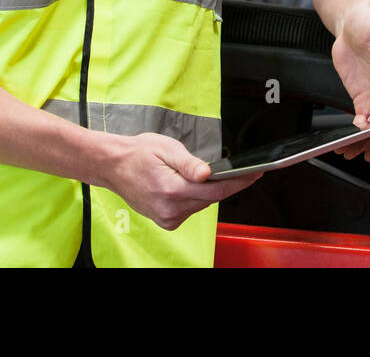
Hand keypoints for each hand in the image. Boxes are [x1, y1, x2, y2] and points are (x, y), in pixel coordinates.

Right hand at [102, 132, 261, 230]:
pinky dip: (196, 197)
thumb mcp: (166, 148)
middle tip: (241, 170)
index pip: (216, 190)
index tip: (256, 174)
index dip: (239, 182)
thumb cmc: (139, 153)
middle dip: (227, 184)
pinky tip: (192, 185)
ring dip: (209, 191)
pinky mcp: (166, 221)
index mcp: (171, 190)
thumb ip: (189, 163)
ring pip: (202, 204)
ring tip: (211, 174)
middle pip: (211, 198)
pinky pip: (191, 209)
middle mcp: (170, 209)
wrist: (113, 166)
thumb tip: (208, 174)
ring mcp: (167, 218)